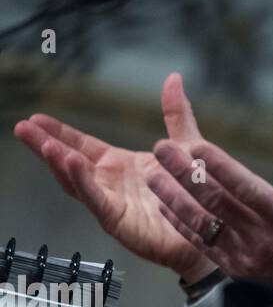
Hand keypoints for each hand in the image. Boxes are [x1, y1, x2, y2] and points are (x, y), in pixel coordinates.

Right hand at [14, 72, 214, 282]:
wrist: (216, 228)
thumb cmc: (197, 191)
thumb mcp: (187, 144)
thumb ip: (175, 113)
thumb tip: (174, 77)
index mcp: (122, 165)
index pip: (83, 145)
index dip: (60, 132)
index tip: (37, 118)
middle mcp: (112, 183)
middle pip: (71, 161)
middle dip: (46, 144)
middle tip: (23, 127)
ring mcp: (113, 202)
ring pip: (78, 182)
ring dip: (59, 163)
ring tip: (45, 145)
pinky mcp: (120, 220)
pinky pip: (96, 199)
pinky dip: (82, 182)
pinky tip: (70, 164)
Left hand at [145, 131, 272, 280]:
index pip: (248, 188)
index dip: (221, 168)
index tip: (198, 146)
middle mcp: (262, 238)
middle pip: (217, 201)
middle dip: (186, 173)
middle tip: (163, 148)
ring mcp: (245, 255)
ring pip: (203, 222)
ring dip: (174, 197)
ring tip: (153, 174)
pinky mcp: (235, 268)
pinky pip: (202, 244)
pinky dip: (180, 223)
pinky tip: (164, 205)